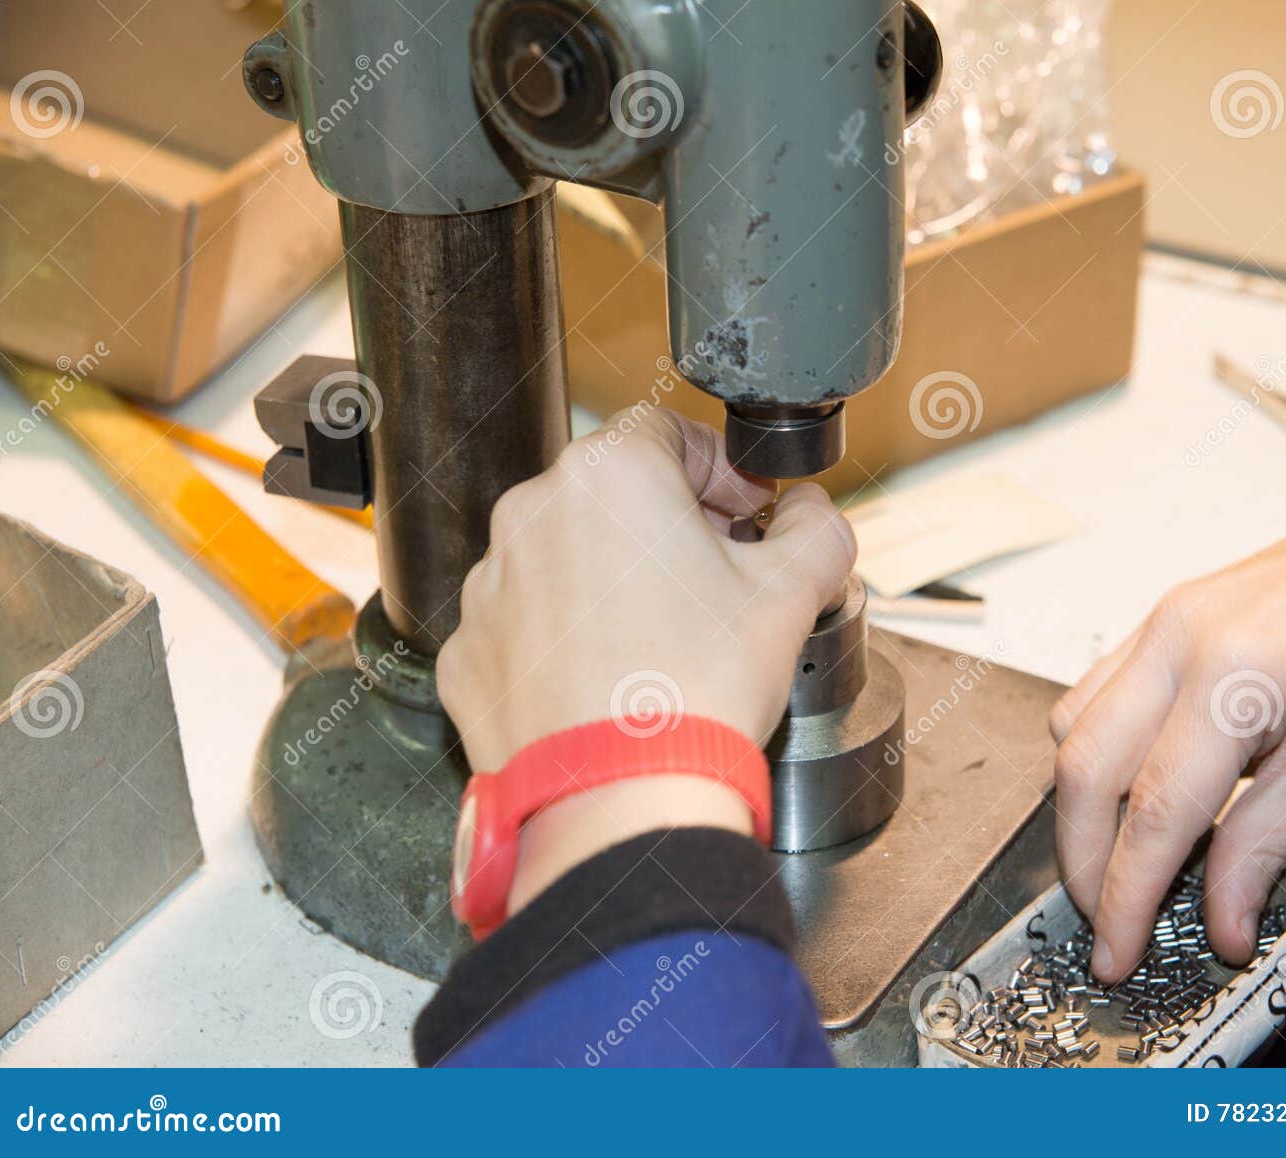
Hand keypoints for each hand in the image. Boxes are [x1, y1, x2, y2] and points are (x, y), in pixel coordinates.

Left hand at [437, 407, 855, 909]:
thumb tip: (809, 514)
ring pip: (563, 558)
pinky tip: (610, 681)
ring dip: (611, 581)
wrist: (619, 802)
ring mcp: (490, 585)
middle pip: (611, 495)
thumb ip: (816, 527)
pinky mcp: (469, 651)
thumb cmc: (698, 689)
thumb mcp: (793, 592)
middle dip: (667, 527)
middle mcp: (532, 514)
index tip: (745, 514)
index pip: (669, 433)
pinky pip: (525, 625)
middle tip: (715, 581)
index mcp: (610, 474)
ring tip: (663, 643)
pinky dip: (565, 639)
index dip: (719, 471)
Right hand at [1049, 490, 1285, 982]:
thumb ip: (1265, 845)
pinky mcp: (1158, 618)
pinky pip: (1093, 693)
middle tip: (1107, 925)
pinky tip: (1133, 791)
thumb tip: (1221, 921)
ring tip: (1121, 865)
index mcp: (1232, 676)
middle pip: (1086, 772)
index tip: (1120, 955)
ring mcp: (1158, 621)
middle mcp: (1176, 639)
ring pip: (1071, 730)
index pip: (1154, 812)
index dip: (1128, 897)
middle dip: (1084, 863)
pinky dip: (1096, 754)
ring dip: (1081, 809)